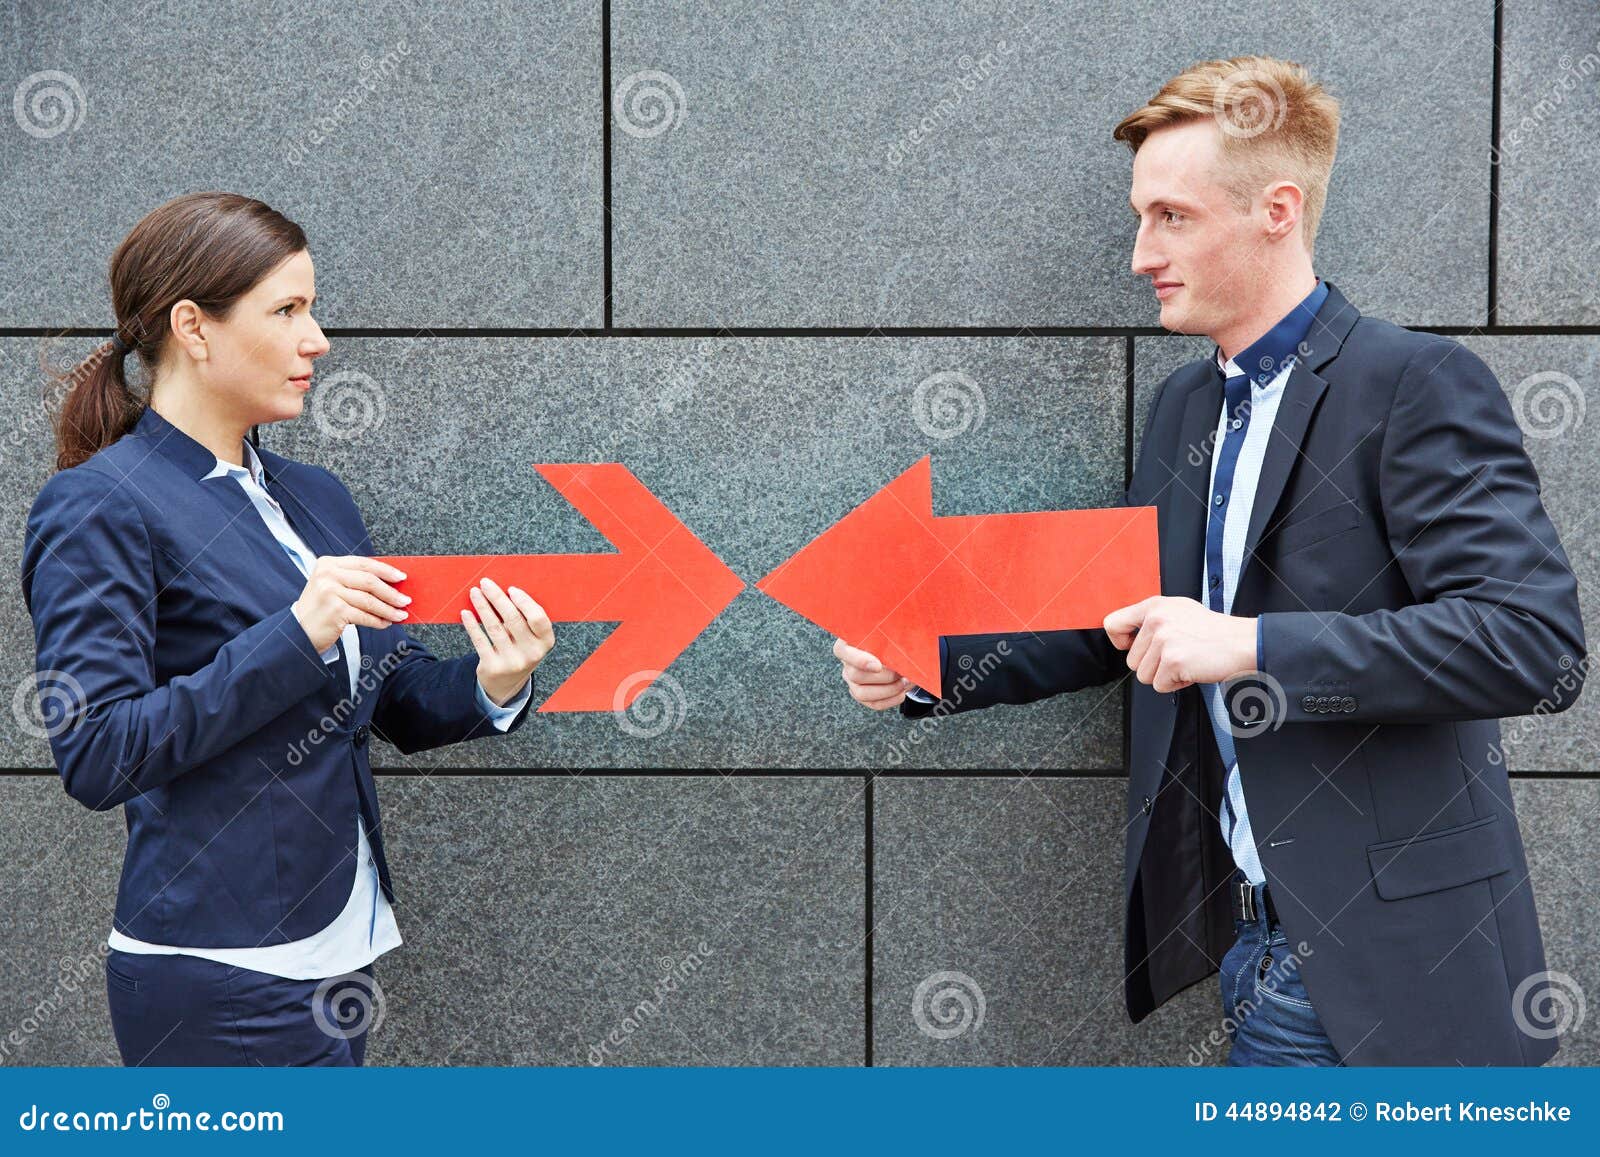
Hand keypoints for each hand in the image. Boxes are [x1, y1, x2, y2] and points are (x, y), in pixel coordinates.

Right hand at [291, 556, 411, 652]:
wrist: (298, 631)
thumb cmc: (320, 609)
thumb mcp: (332, 587)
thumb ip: (355, 581)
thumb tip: (391, 584)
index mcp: (328, 564)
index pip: (364, 563)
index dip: (386, 570)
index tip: (402, 577)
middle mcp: (327, 575)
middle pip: (369, 581)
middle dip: (391, 592)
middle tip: (406, 600)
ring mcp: (329, 592)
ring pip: (369, 600)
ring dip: (388, 609)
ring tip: (400, 615)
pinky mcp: (334, 610)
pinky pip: (364, 615)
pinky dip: (377, 621)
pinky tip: (385, 623)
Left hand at [463, 577, 553, 705]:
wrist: (506, 683)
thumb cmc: (519, 649)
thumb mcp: (531, 638)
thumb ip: (524, 619)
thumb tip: (503, 592)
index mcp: (546, 642)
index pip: (538, 618)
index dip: (524, 602)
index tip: (511, 589)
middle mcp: (532, 653)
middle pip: (514, 619)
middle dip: (497, 597)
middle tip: (485, 583)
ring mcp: (512, 662)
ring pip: (494, 627)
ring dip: (482, 606)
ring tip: (475, 592)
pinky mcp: (493, 667)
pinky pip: (480, 641)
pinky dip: (471, 625)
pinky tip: (466, 613)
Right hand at [834, 637, 914, 710]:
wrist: (896, 650)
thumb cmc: (890, 637)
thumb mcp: (889, 629)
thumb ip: (891, 633)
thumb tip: (903, 642)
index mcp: (848, 643)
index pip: (841, 651)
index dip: (858, 660)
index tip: (877, 666)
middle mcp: (847, 663)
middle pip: (855, 675)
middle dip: (883, 677)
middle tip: (901, 672)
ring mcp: (852, 681)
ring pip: (862, 693)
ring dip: (888, 690)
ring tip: (904, 682)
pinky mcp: (861, 694)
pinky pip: (873, 703)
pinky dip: (890, 700)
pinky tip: (901, 692)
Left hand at [1103, 596, 1256, 692]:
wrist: (1243, 642)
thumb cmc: (1214, 631)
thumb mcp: (1178, 611)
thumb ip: (1152, 619)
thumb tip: (1126, 635)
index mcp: (1154, 606)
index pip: (1112, 624)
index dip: (1120, 641)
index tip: (1133, 646)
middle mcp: (1156, 620)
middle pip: (1131, 660)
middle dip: (1153, 665)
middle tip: (1178, 654)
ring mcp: (1164, 640)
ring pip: (1143, 675)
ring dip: (1164, 675)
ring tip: (1186, 660)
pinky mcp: (1172, 660)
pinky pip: (1159, 685)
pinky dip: (1175, 684)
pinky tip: (1191, 669)